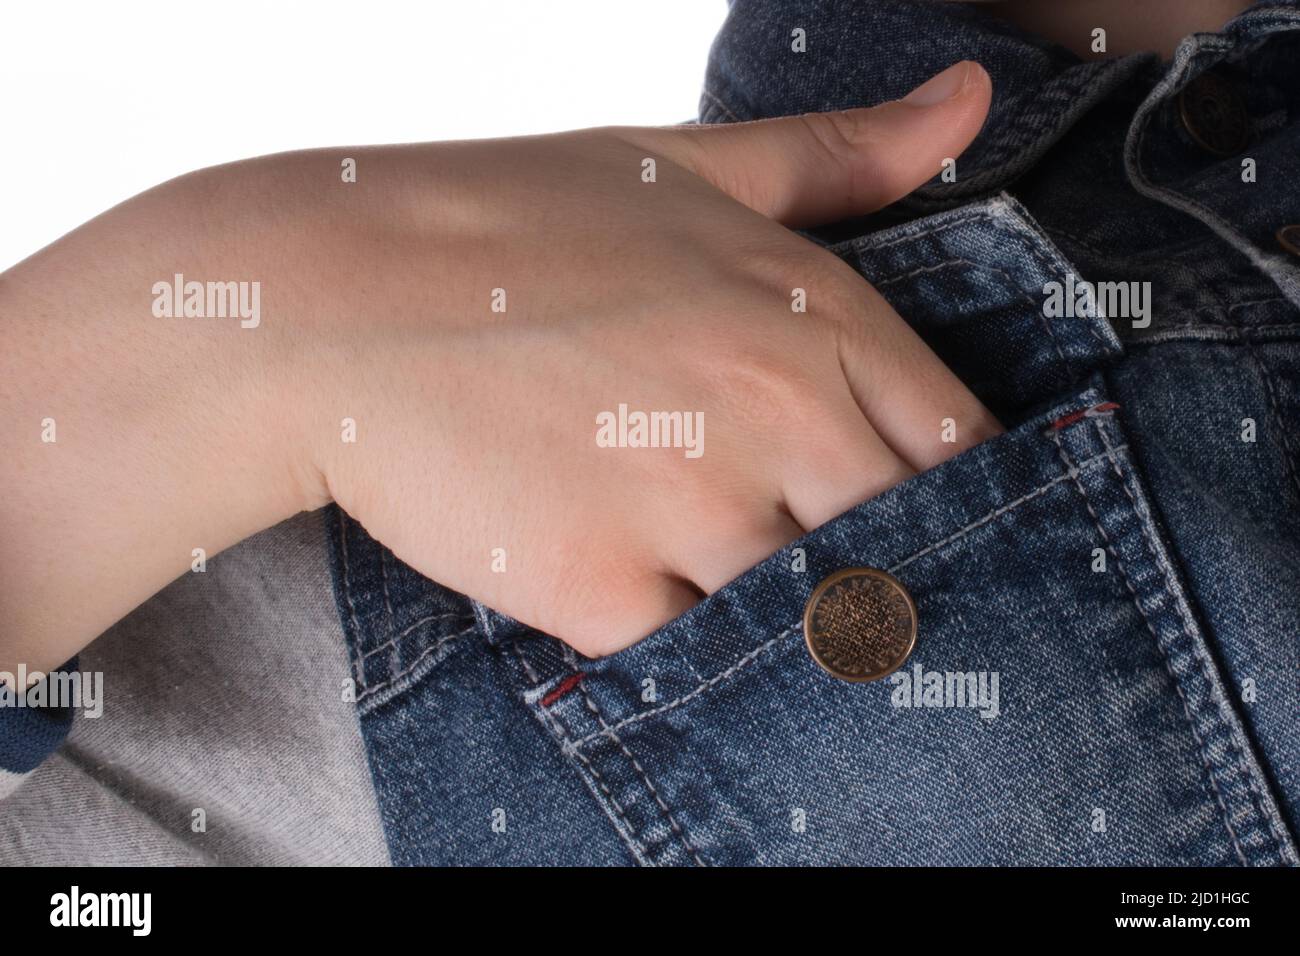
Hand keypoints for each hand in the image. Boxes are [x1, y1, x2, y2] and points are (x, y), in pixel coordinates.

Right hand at [0, 61, 998, 676]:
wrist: (328, 301)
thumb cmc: (508, 224)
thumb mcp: (689, 165)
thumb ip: (843, 152)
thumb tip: (972, 99)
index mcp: (814, 316)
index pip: (964, 449)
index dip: (955, 495)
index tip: (905, 506)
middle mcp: (776, 415)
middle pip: (905, 548)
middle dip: (874, 564)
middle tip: (804, 552)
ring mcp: (691, 511)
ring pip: (808, 617)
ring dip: (776, 612)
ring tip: (706, 569)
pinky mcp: (602, 595)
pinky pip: (693, 658)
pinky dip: (678, 643)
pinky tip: (628, 589)